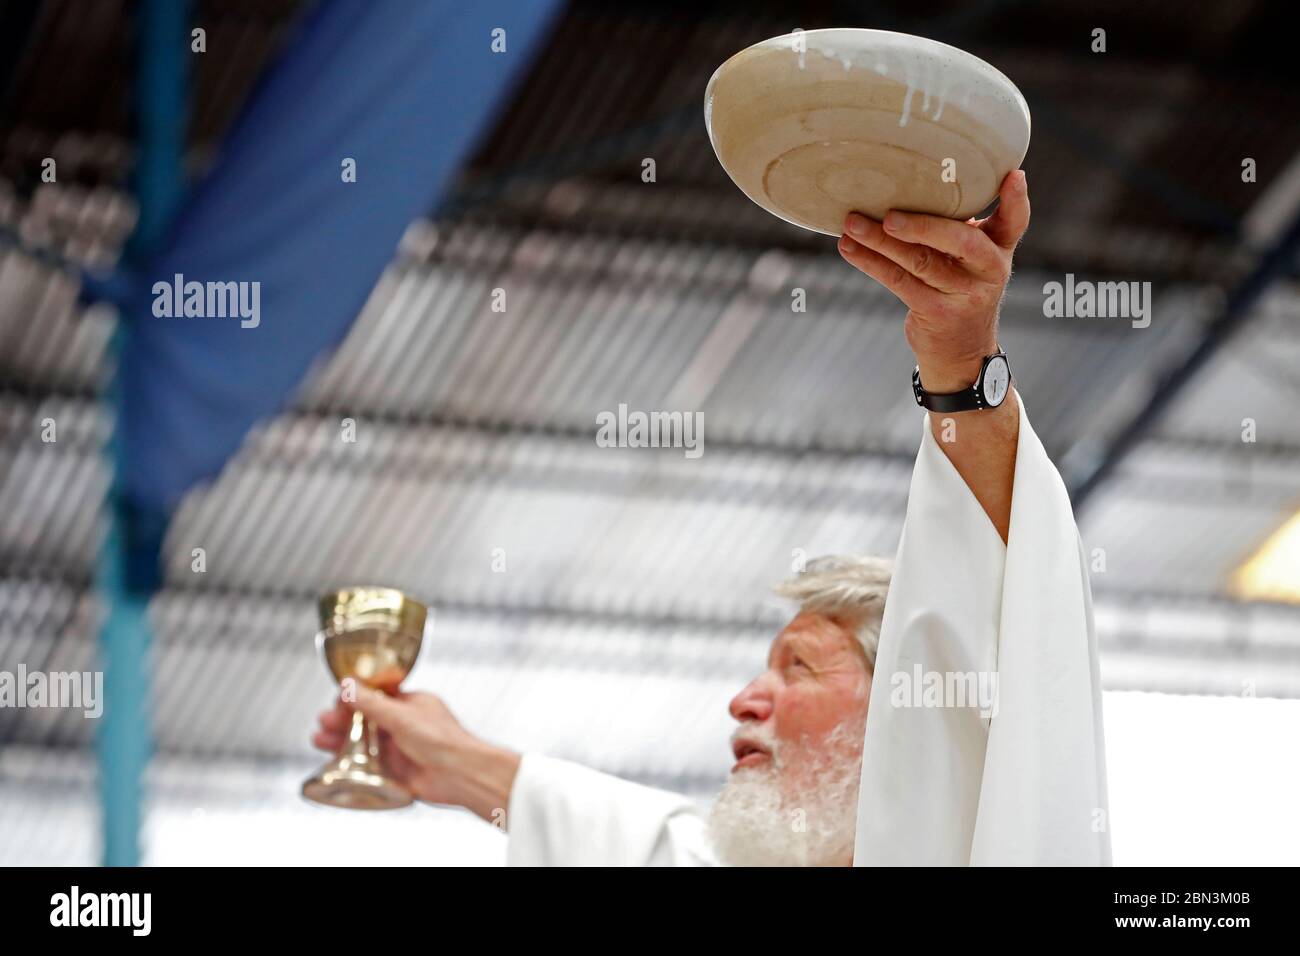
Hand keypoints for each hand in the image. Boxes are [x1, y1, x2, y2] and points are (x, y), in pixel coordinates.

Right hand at [312, 689, 519, 821]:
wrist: (461, 775)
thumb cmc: (442, 740)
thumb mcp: (402, 716)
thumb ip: (372, 703)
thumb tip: (348, 683)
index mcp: (410, 704)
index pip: (375, 696)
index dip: (353, 699)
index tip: (335, 702)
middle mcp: (404, 725)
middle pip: (365, 720)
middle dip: (341, 720)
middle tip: (323, 722)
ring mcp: (400, 748)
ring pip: (364, 742)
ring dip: (341, 740)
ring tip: (318, 740)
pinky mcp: (397, 771)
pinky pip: (369, 765)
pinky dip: (351, 763)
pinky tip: (333, 763)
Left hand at [837, 169, 1029, 392]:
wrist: (961, 350)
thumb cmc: (958, 286)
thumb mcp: (971, 257)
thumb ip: (959, 225)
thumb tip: (913, 178)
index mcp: (999, 248)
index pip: (1015, 221)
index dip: (1016, 199)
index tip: (1013, 176)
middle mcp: (988, 270)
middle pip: (960, 241)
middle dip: (923, 226)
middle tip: (888, 216)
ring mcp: (963, 294)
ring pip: (919, 261)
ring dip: (880, 242)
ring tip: (851, 223)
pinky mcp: (936, 312)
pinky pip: (898, 281)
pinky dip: (870, 262)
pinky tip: (849, 248)